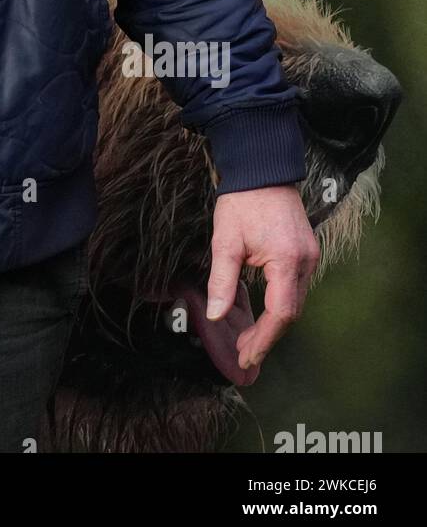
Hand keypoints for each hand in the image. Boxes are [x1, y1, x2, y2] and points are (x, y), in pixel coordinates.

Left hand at [206, 185, 319, 374]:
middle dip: (267, 336)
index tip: (247, 356)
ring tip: (249, 339)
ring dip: (274, 323)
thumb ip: (222, 281)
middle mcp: (306, 262)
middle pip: (290, 312)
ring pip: (295, 301)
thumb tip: (216, 315)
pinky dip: (280, 304)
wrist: (262, 170)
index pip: (281, 313)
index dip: (264, 339)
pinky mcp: (306, 252)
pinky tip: (263, 313)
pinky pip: (295, 287)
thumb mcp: (225, 241)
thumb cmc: (242, 202)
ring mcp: (310, 256)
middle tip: (244, 352)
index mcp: (287, 260)